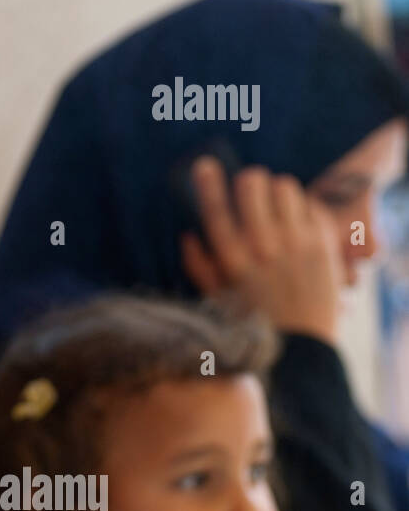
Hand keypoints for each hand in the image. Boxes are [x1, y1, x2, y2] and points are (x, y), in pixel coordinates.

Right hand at [180, 157, 342, 344]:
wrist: (303, 345)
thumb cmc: (254, 321)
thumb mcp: (216, 298)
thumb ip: (198, 265)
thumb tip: (187, 234)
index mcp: (233, 262)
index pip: (216, 210)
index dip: (208, 183)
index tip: (205, 165)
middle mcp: (264, 249)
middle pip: (253, 187)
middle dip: (249, 181)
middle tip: (250, 187)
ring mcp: (297, 245)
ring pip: (285, 187)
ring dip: (277, 190)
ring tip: (276, 203)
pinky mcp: (323, 245)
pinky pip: (311, 204)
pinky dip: (302, 206)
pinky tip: (297, 220)